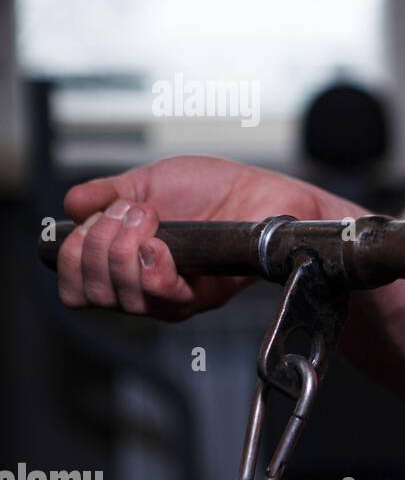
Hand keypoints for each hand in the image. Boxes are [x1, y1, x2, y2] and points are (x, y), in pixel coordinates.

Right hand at [57, 155, 324, 319]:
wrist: (260, 193)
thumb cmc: (212, 189)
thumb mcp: (146, 182)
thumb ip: (105, 194)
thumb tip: (71, 206)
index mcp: (124, 265)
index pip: (74, 288)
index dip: (70, 254)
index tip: (94, 218)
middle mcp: (143, 288)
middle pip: (90, 293)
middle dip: (96, 245)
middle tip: (127, 213)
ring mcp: (172, 295)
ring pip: (120, 297)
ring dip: (123, 249)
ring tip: (148, 218)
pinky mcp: (201, 297)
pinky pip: (160, 295)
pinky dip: (150, 264)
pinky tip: (159, 241)